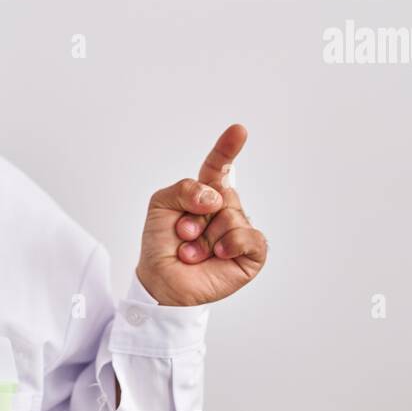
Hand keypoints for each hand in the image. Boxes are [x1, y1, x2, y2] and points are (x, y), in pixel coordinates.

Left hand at [135, 124, 267, 306]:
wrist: (161, 280)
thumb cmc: (161, 244)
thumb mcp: (161, 205)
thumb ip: (184, 188)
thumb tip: (214, 197)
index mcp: (206, 196)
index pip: (219, 169)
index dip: (227, 149)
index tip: (238, 130)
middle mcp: (225, 210)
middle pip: (221, 194)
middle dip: (194, 215)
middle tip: (182, 233)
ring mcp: (239, 232)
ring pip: (232, 216)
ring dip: (204, 237)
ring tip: (191, 251)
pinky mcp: (250, 254)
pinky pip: (249, 238)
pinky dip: (230, 243)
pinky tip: (217, 253)